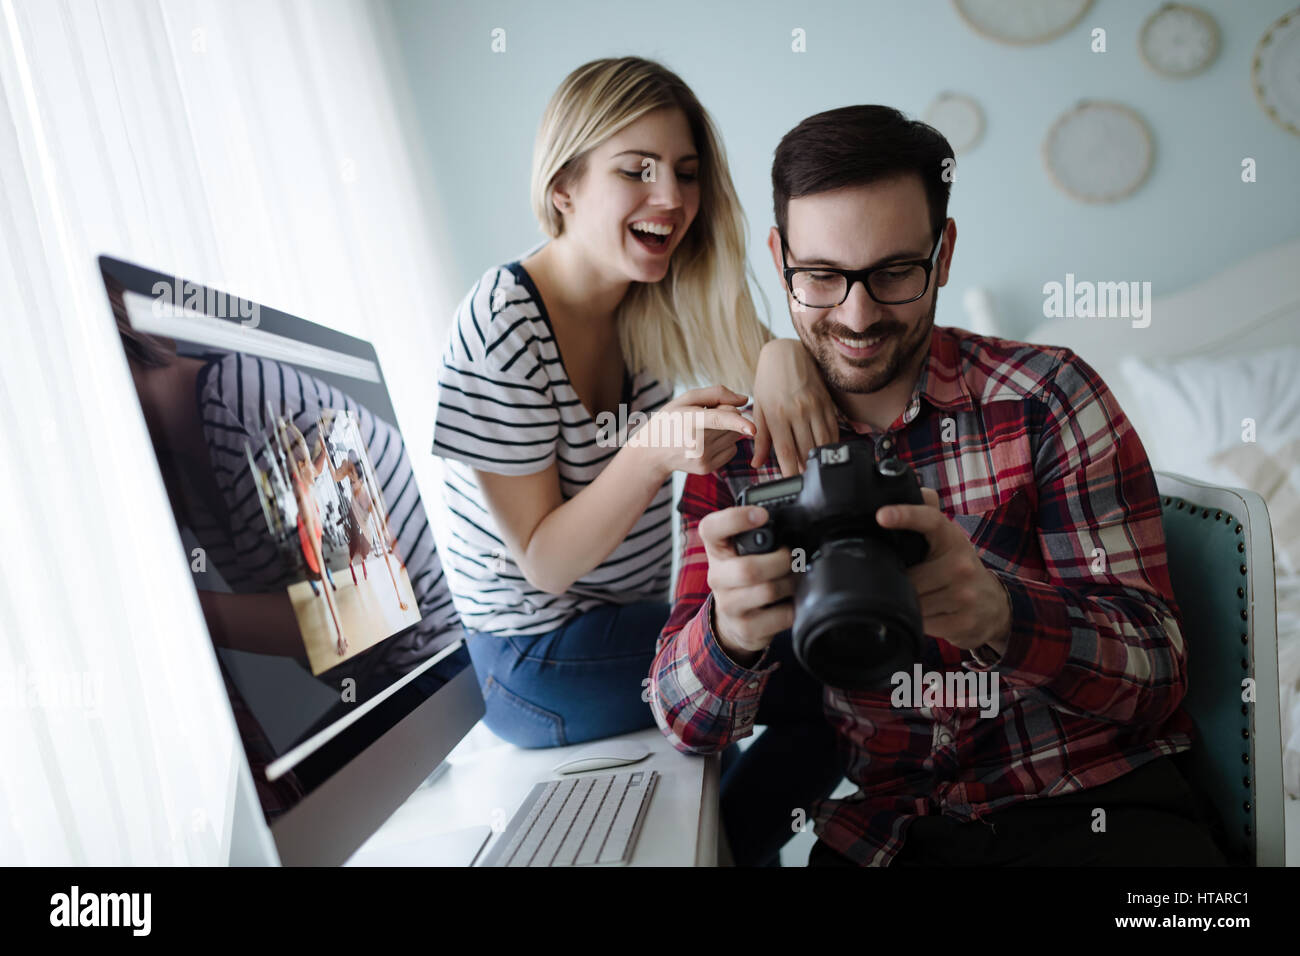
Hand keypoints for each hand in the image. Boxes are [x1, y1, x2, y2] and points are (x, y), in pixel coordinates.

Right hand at [632, 385, 754, 478]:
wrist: (652, 453)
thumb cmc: (670, 420)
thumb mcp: (685, 399)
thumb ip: (716, 394)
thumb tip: (745, 399)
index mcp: (690, 421)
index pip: (718, 420)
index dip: (738, 423)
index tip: (753, 428)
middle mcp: (697, 443)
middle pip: (732, 423)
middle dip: (727, 415)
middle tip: (704, 417)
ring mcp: (703, 458)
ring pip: (735, 437)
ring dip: (726, 430)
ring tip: (702, 430)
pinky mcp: (708, 468)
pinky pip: (732, 450)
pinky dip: (724, 444)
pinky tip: (705, 443)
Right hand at [698, 505, 795, 664]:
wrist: (733, 622)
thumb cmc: (744, 577)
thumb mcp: (744, 551)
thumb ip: (760, 534)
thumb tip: (796, 515)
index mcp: (717, 550)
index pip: (711, 529)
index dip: (735, 519)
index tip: (762, 515)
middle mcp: (717, 576)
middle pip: (748, 568)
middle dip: (780, 561)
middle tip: (792, 558)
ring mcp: (729, 605)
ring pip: (766, 591)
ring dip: (790, 583)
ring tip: (794, 579)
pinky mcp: (746, 628)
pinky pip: (779, 616)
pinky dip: (794, 607)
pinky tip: (791, 601)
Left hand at [750, 338, 838, 476]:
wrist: (787, 354)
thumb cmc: (768, 382)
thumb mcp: (759, 409)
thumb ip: (761, 439)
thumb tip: (756, 464)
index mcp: (777, 414)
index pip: (787, 451)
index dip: (790, 471)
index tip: (791, 483)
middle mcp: (798, 412)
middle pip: (806, 450)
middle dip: (805, 469)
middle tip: (804, 481)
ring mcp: (815, 407)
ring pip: (823, 442)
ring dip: (819, 459)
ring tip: (814, 471)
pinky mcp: (827, 403)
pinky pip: (833, 430)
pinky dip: (830, 445)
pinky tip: (825, 453)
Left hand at [875, 487, 1012, 654]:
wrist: (993, 605)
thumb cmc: (959, 566)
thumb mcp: (947, 538)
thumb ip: (927, 512)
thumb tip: (910, 484)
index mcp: (951, 538)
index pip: (929, 520)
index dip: (905, 514)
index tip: (881, 515)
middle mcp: (960, 564)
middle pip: (909, 576)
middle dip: (900, 581)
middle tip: (906, 581)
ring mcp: (964, 594)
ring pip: (913, 601)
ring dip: (908, 602)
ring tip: (921, 596)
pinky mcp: (962, 621)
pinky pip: (922, 622)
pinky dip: (918, 619)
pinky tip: (930, 612)